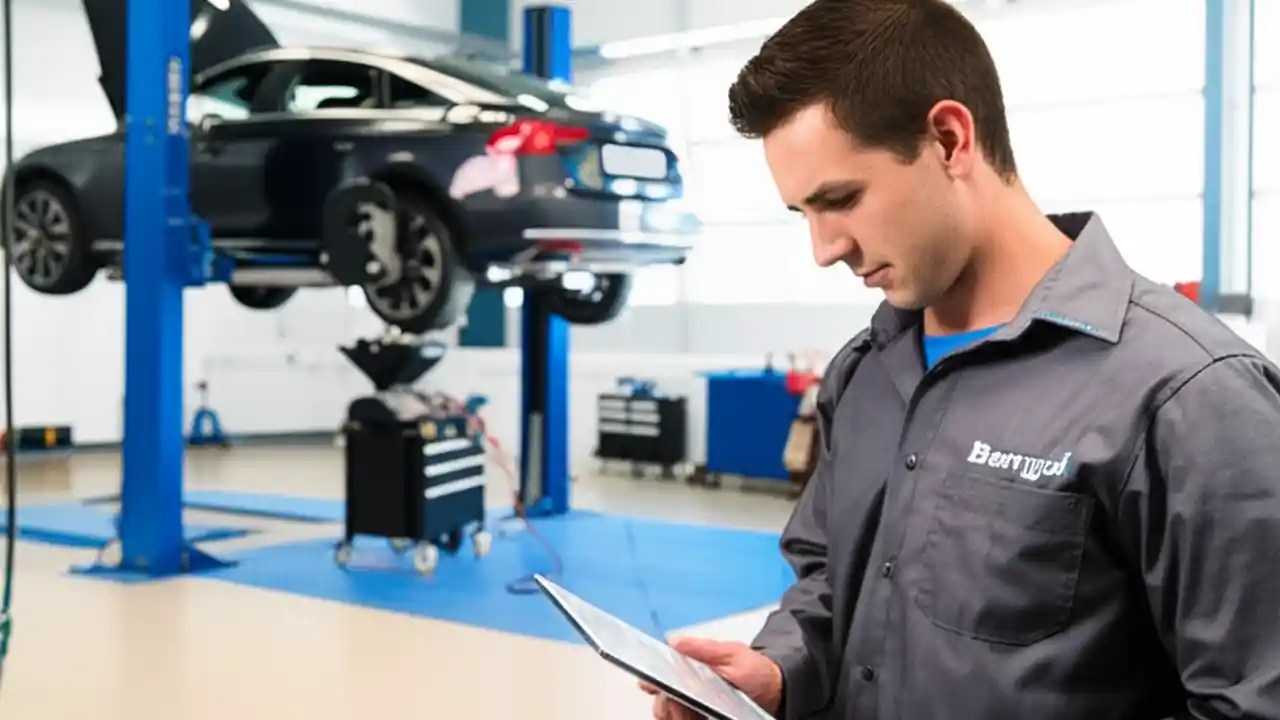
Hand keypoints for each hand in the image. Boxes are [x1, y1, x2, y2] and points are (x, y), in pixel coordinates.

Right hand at [640, 636, 783, 718]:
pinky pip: (687, 719)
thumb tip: (674, 642)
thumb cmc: (756, 671)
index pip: (661, 678)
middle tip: (678, 706)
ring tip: (690, 715)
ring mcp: (697, 711)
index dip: (652, 682)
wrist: (781, 693)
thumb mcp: (732, 654)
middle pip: (662, 703)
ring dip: (676, 716)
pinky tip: (695, 718)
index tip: (650, 686)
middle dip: (665, 705)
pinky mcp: (705, 719)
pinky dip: (685, 718)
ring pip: (671, 716)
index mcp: (691, 672)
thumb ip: (703, 650)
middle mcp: (689, 693)